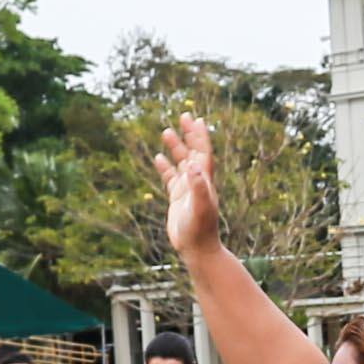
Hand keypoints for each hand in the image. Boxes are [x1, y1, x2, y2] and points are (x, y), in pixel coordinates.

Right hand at [153, 104, 222, 257]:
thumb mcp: (200, 207)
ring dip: (175, 146)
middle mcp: (198, 181)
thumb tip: (192, 165)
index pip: (203, 151)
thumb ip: (198, 186)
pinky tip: (158, 157)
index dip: (200, 135)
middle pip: (193, 151)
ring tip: (166, 131)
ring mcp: (187, 188)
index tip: (196, 119)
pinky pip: (170, 177)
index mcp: (205, 180)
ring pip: (181, 162)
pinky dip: (165, 166)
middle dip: (189, 133)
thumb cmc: (200, 230)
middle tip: (184, 115)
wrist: (197, 249)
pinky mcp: (178, 198)